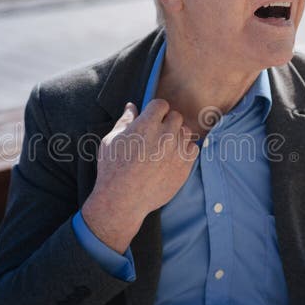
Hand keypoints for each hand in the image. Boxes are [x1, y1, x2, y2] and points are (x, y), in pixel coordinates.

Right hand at [82, 99, 198, 252]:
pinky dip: (185, 151)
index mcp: (146, 124)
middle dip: (167, 122)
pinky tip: (172, 157)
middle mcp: (165, 135)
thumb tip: (131, 106)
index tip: (152, 118)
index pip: (161, 104)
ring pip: (186, 132)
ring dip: (177, 136)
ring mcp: (177, 151)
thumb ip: (125, 121)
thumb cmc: (112, 169)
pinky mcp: (185, 166)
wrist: (122, 200)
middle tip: (156, 134)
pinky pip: (193, 149)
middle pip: (176, 116)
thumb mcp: (112, 140)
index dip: (156, 110)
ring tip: (164, 147)